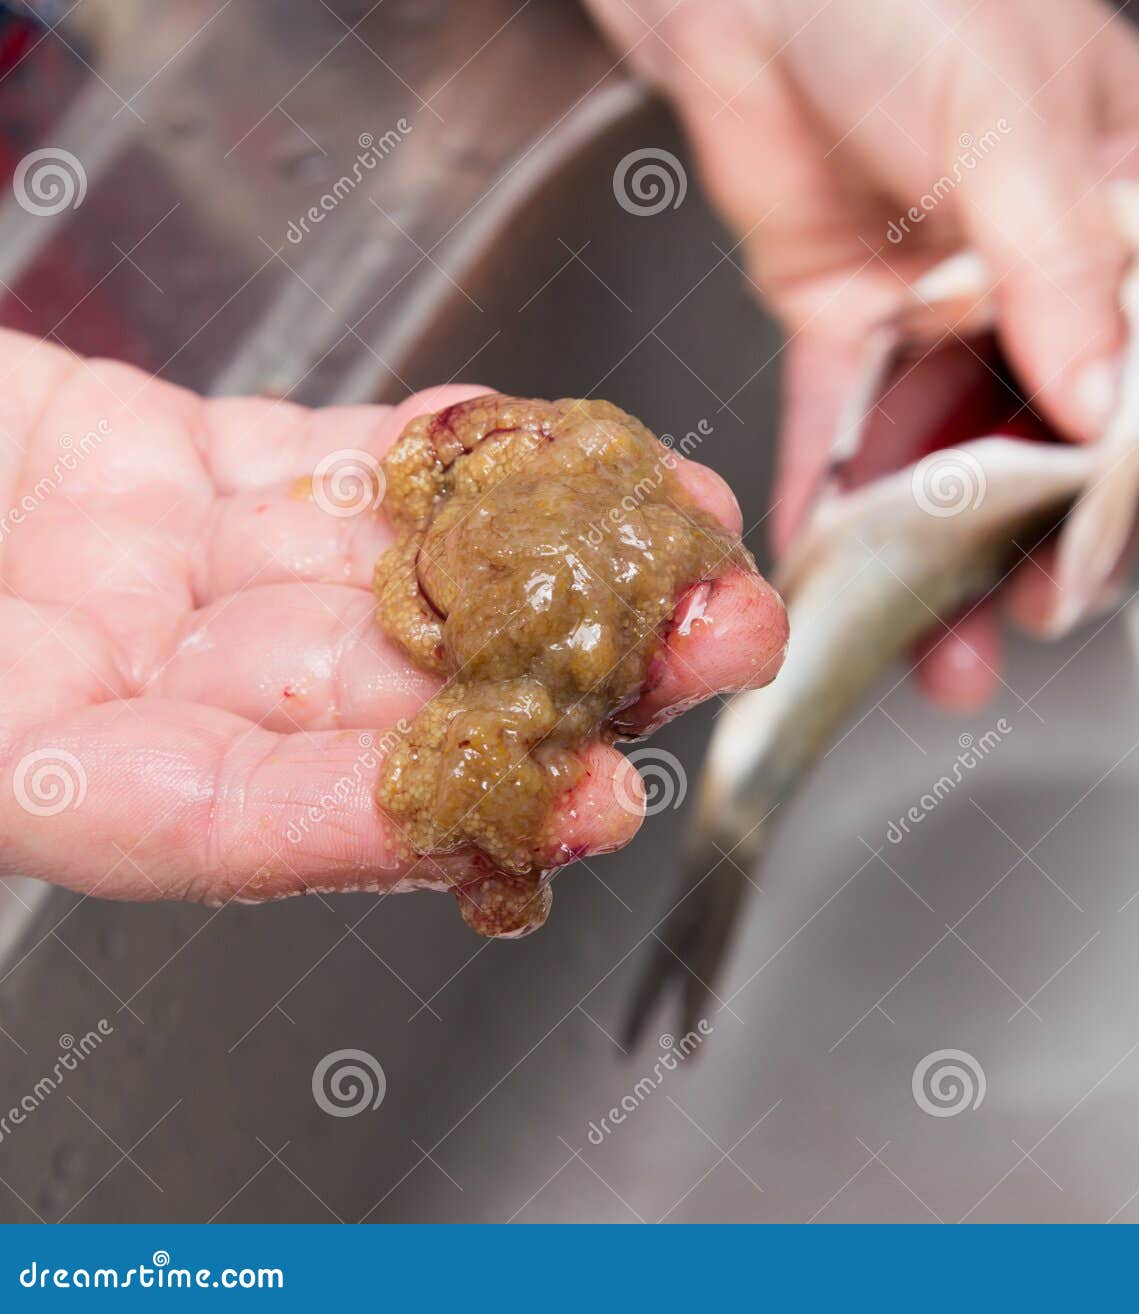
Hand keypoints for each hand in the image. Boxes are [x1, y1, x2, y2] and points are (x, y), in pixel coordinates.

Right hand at [0, 332, 785, 904]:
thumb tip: (47, 768)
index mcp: (12, 764)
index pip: (218, 821)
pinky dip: (449, 462)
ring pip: (378, 580)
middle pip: (356, 703)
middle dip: (551, 681)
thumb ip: (0, 740)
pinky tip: (562, 454)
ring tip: (692, 550)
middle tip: (712, 653)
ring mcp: (144, 574)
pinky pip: (328, 471)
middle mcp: (102, 685)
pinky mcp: (165, 467)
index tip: (572, 798)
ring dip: (548, 566)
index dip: (399, 815)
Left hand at [586, 0, 1138, 707]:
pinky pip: (849, 436)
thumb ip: (1058, 257)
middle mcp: (1053, 278)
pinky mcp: (853, 330)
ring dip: (956, 560)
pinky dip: (841, 510)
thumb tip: (1103, 403)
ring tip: (946, 652)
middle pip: (1075, 437)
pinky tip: (838, 583)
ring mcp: (952, 314)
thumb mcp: (1006, 104)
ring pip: (967, 460)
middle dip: (1061, 536)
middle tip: (1040, 607)